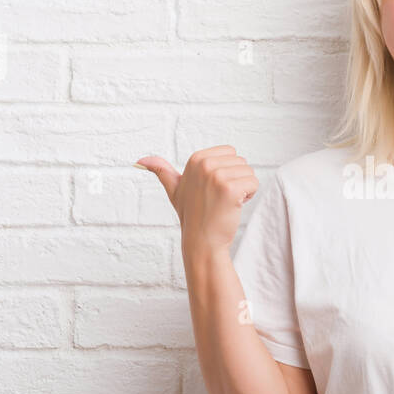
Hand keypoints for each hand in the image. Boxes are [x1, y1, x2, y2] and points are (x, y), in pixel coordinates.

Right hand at [135, 145, 257, 255]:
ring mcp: (216, 177)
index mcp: (196, 159)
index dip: (227, 171)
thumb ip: (161, 171)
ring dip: (243, 189)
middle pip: (241, 162)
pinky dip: (249, 196)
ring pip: (249, 172)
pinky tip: (233, 207)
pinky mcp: (229, 189)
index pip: (230, 153)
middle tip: (219, 198)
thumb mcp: (174, 190)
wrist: (201, 241)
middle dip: (236, 180)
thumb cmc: (192, 215)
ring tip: (225, 203)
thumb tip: (140, 160)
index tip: (212, 188)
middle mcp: (205, 164)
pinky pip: (253, 184)